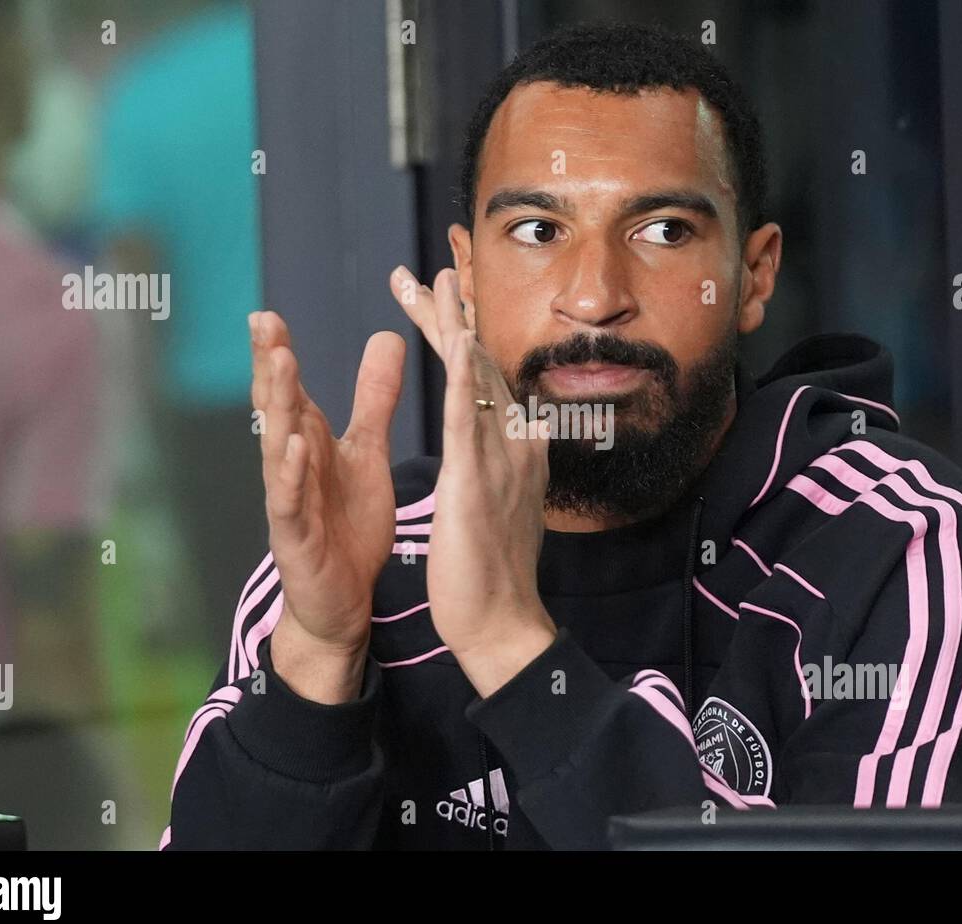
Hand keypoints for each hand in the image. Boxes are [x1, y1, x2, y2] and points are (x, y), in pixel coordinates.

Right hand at [251, 311, 405, 700]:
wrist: (345, 600)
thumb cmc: (348, 525)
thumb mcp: (366, 453)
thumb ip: (373, 400)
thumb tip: (386, 338)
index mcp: (309, 443)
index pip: (290, 391)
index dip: (278, 353)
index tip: (269, 314)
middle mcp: (292, 466)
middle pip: (276, 408)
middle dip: (269, 366)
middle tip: (263, 322)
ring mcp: (289, 500)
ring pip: (277, 446)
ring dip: (277, 407)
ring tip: (280, 365)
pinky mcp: (296, 536)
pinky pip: (289, 500)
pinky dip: (291, 472)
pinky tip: (294, 445)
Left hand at [389, 267, 555, 695]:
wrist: (502, 623)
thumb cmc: (493, 570)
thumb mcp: (500, 501)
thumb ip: (505, 461)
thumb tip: (521, 432)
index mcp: (513, 448)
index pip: (486, 376)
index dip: (467, 331)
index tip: (447, 293)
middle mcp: (514, 444)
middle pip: (483, 363)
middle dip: (458, 312)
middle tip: (440, 261)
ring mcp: (498, 460)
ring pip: (477, 378)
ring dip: (459, 324)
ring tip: (444, 276)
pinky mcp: (475, 482)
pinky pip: (468, 422)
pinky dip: (464, 379)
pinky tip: (457, 342)